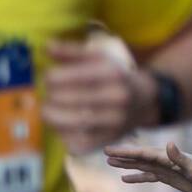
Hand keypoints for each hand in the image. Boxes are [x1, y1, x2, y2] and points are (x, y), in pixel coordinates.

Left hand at [41, 41, 156, 154]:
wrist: (145, 102)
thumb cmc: (116, 77)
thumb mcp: (99, 58)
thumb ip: (71, 51)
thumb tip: (47, 47)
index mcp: (110, 74)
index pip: (62, 78)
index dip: (49, 78)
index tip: (51, 78)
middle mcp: (115, 98)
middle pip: (60, 99)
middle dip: (50, 96)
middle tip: (53, 94)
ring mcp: (113, 122)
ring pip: (65, 122)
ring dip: (52, 116)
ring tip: (52, 110)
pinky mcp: (109, 140)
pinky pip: (75, 143)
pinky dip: (64, 135)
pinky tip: (65, 126)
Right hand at [105, 141, 191, 191]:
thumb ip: (180, 157)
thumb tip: (168, 144)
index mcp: (165, 156)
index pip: (141, 153)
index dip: (125, 151)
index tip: (109, 149)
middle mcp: (162, 160)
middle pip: (137, 157)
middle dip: (121, 155)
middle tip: (103, 151)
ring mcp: (163, 168)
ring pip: (140, 165)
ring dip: (125, 164)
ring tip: (109, 162)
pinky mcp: (167, 177)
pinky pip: (147, 176)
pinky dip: (136, 176)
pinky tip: (125, 178)